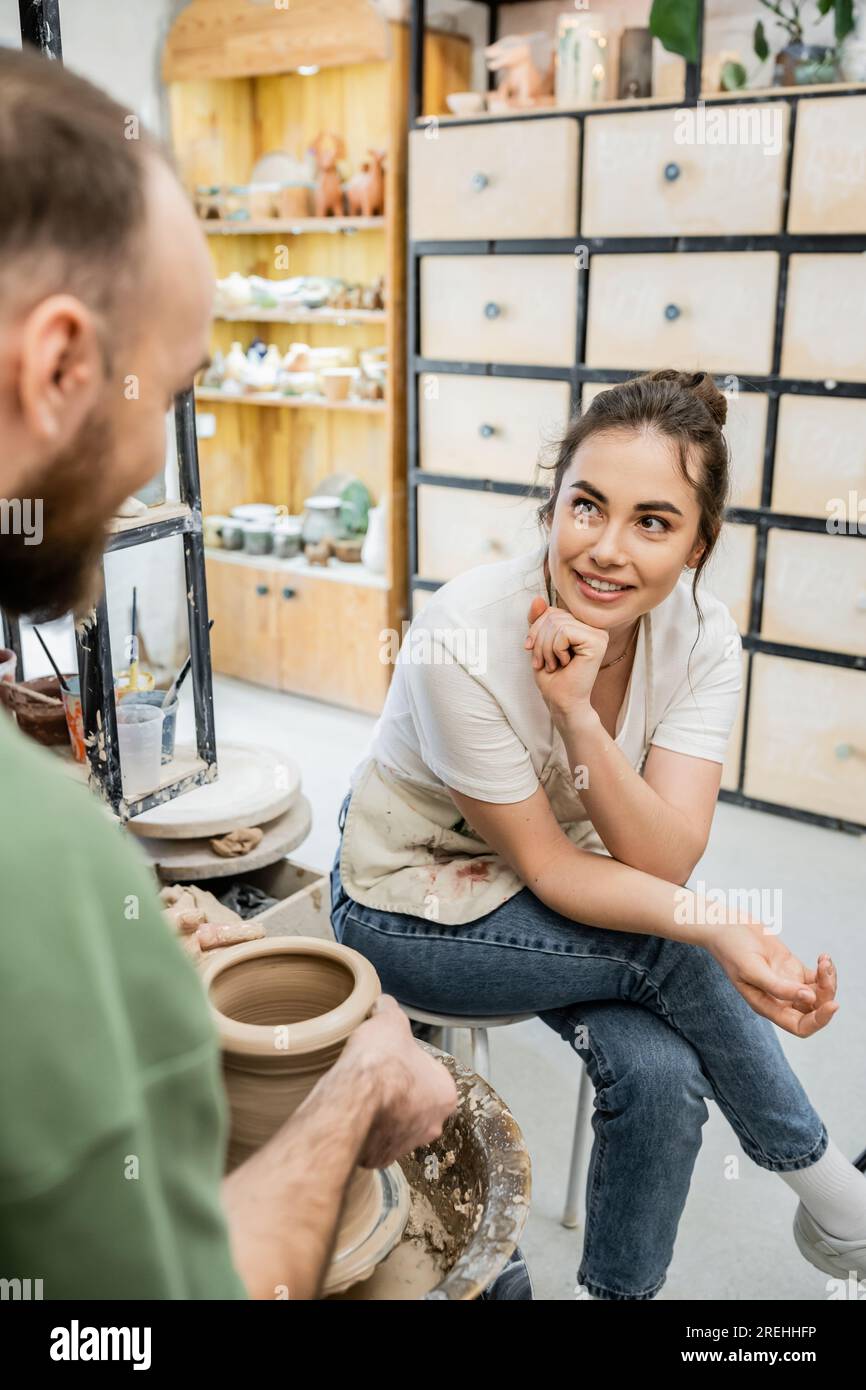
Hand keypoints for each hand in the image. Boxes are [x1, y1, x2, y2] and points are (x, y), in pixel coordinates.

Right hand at [337, 996, 457, 1167]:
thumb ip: (391, 1011)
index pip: (431, 1076)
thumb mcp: (389, 1021)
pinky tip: (352, 1113)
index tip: (393, 1059)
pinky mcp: (381, 1159)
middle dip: (399, 1093)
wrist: (354, 1097)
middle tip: (376, 1079)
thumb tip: (384, 1004)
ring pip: (396, 1126)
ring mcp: (406, 1145)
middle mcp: (433, 1125)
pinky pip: (374, 1142)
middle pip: (416, 1104)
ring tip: (361, 1095)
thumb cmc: (380, 1062)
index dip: (409, 1064)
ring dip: (383, 1114)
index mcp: (446, 1093)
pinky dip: (365, 1131)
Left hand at [525, 596, 607, 719]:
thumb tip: (538, 598)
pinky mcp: (597, 641)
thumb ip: (539, 620)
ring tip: (554, 664)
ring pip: (557, 624)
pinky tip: (565, 663)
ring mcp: (598, 633)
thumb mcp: (539, 643)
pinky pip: (564, 632)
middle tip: (545, 662)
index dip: (536, 629)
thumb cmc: (552, 677)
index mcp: (581, 625)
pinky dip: (556, 650)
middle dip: (540, 641)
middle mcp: (593, 626)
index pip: (550, 611)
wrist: (562, 702)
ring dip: (546, 648)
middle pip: (553, 616)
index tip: (533, 650)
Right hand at [707, 923, 838, 1036]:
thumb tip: (809, 998)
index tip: (832, 1004)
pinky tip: (823, 957)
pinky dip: (825, 970)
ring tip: (824, 961)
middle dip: (826, 996)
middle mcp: (779, 999)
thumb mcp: (752, 969)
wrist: (725, 926)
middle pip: (813, 1011)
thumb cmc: (732, 948)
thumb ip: (779, 986)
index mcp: (767, 1006)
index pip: (800, 1026)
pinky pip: (816, 977)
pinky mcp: (791, 968)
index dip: (818, 1020)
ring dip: (828, 981)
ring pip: (818, 994)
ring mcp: (787, 983)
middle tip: (826, 972)